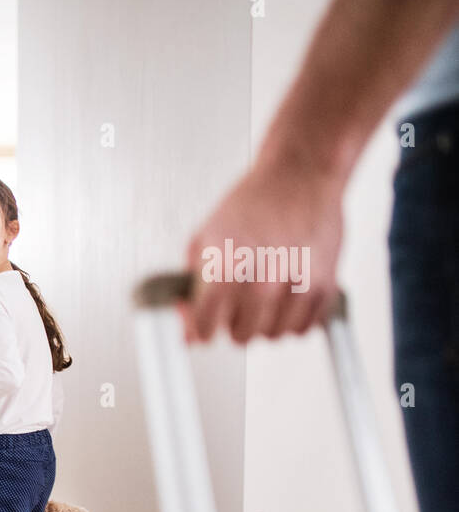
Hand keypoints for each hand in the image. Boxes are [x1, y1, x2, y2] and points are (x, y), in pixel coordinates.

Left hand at [183, 158, 342, 344]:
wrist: (300, 174)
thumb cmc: (252, 203)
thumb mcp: (204, 239)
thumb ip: (191, 289)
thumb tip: (187, 334)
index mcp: (225, 270)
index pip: (204, 329)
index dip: (201, 327)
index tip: (205, 323)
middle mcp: (261, 282)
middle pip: (241, 337)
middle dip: (235, 323)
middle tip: (238, 302)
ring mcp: (295, 286)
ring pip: (274, 336)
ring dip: (266, 323)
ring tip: (265, 297)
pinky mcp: (324, 286)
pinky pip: (304, 329)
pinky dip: (295, 320)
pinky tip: (287, 298)